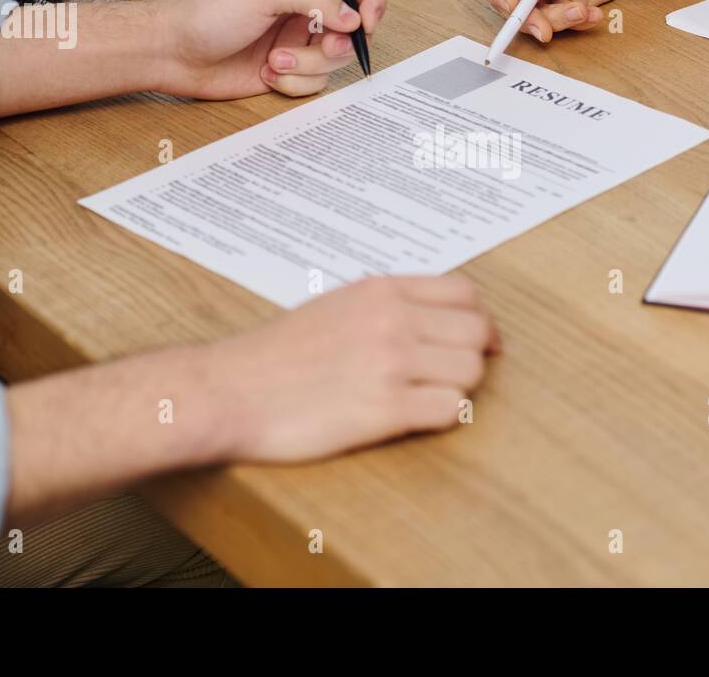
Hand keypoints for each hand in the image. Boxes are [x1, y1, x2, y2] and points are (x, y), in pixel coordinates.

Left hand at [161, 0, 385, 97]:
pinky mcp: (293, 69)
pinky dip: (294, 82)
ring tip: (274, 59)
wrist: (178, 54)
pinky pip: (316, 83)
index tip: (367, 21)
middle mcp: (308, 7)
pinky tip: (267, 71)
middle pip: (354, 27)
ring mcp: (302, 40)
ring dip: (307, 65)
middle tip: (321, 45)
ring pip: (335, 60)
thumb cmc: (210, 14)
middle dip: (336, 44)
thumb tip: (353, 18)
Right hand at [202, 276, 499, 462]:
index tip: (475, 342)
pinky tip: (418, 418)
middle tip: (455, 377)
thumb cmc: (273, 355)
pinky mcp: (385, 408)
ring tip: (429, 398)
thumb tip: (429, 318)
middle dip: (475, 356)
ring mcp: (390, 362)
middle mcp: (392, 319)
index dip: (478, 320)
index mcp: (381, 290)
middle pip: (477, 331)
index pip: (464, 293)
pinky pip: (450, 410)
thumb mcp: (334, 305)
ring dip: (459, 389)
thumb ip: (383, 305)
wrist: (229, 391)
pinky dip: (443, 417)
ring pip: (471, 372)